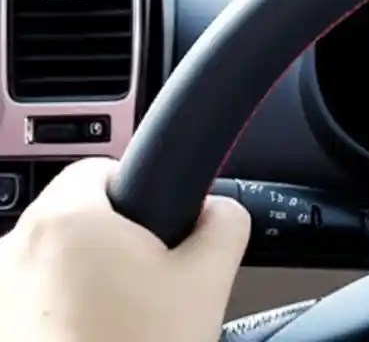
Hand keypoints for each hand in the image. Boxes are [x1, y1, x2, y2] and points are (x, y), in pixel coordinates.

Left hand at [0, 158, 248, 341]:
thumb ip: (224, 222)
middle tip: (146, 288)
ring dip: (81, 281)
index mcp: (68, 220)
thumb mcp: (209, 280)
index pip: (100, 168)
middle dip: (110, 244)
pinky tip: (88, 341)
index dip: (140, 196)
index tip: (158, 232)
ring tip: (116, 326)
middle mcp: (14, 249)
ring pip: (50, 264)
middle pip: (73, 218)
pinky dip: (56, 314)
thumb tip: (220, 211)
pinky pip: (29, 302)